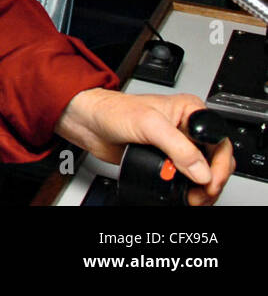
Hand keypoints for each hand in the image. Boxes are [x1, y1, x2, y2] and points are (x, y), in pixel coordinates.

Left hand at [55, 88, 234, 204]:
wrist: (89, 123)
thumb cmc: (112, 111)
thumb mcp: (149, 124)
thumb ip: (178, 147)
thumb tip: (201, 171)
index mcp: (190, 110)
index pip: (219, 140)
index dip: (220, 163)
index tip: (210, 180)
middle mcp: (186, 127)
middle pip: (216, 159)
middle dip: (212, 180)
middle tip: (201, 194)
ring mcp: (177, 144)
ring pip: (203, 171)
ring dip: (202, 188)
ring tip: (193, 197)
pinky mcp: (166, 158)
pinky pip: (186, 177)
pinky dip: (189, 188)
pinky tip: (183, 193)